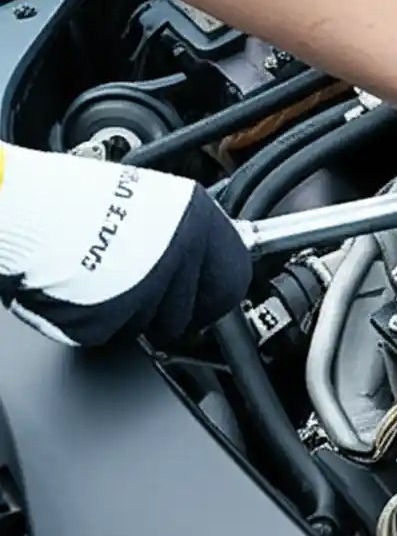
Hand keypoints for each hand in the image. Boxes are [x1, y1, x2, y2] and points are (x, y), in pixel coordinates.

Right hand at [0, 143, 249, 346]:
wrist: (20, 208)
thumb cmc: (73, 200)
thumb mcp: (152, 202)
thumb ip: (186, 235)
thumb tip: (205, 261)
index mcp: (198, 221)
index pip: (235, 280)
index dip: (216, 295)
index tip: (205, 297)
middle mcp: (180, 255)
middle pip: (194, 313)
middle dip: (174, 314)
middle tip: (143, 293)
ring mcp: (148, 290)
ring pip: (151, 325)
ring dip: (128, 313)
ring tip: (98, 277)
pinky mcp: (110, 319)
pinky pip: (111, 335)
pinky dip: (93, 322)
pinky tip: (79, 289)